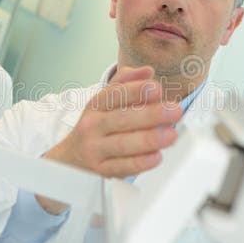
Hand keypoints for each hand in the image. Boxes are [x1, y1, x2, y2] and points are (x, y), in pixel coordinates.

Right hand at [37, 66, 182, 213]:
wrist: (69, 159)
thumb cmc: (95, 127)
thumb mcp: (104, 102)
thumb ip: (125, 83)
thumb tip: (148, 71)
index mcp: (96, 105)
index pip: (115, 95)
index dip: (136, 90)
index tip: (156, 88)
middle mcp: (93, 126)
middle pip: (122, 119)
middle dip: (151, 114)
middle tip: (174, 111)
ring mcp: (95, 149)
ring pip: (122, 144)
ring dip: (149, 139)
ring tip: (170, 135)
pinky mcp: (101, 171)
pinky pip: (121, 167)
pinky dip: (140, 163)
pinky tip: (156, 157)